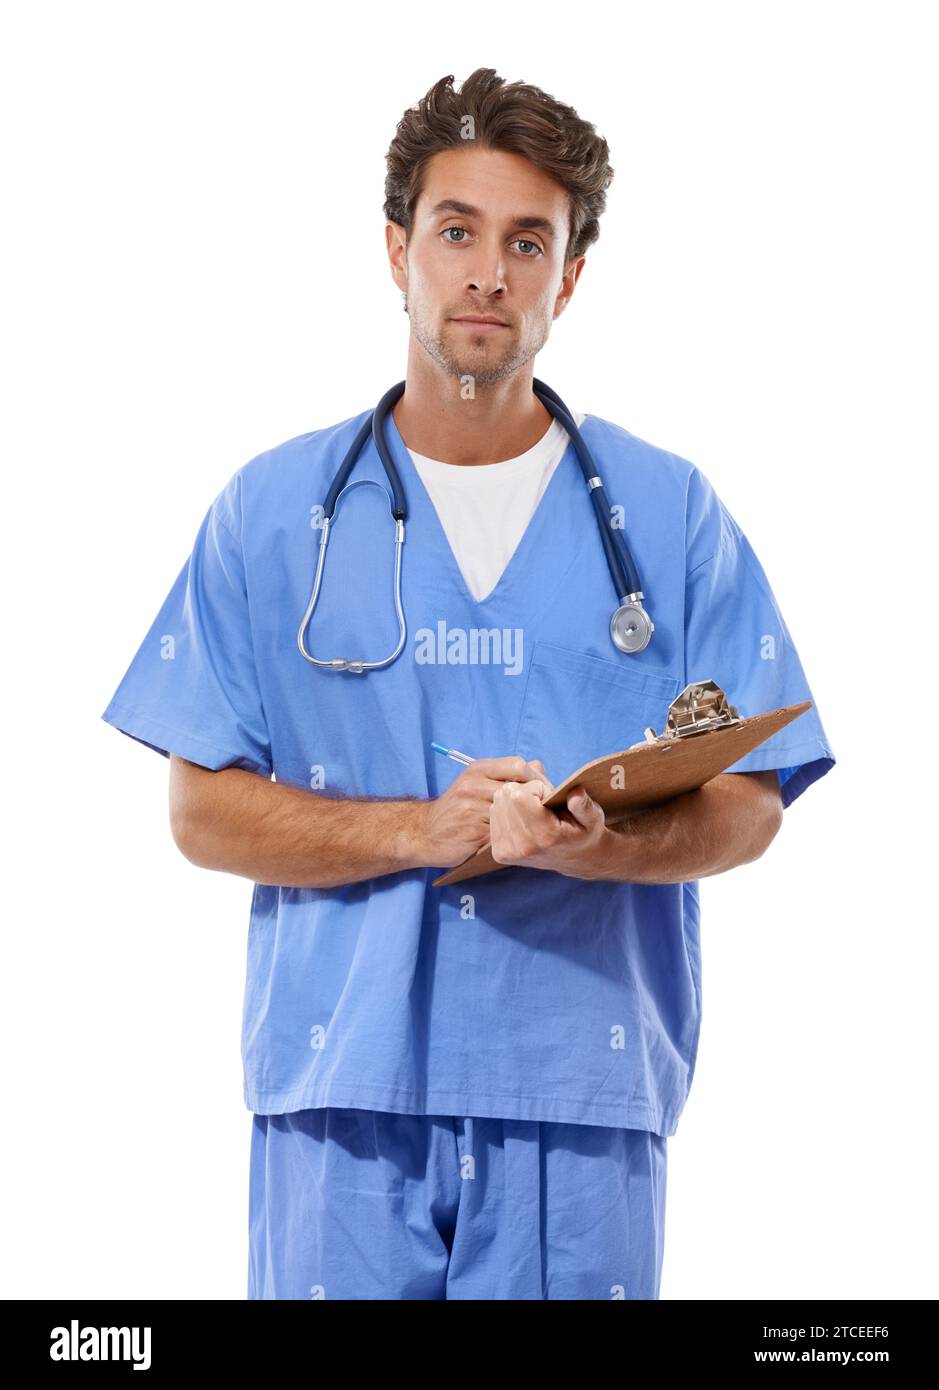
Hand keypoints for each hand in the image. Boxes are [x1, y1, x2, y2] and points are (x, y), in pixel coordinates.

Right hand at [419, 756, 554, 867]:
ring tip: (535, 823)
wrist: (423, 834)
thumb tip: (539, 766)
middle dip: (538, 798)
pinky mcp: (474, 832)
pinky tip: (519, 837)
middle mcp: (474, 785)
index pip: (518, 765)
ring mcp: (472, 808)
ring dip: (529, 818)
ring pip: (515, 809)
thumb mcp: (477, 783)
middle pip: (520, 786)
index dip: (538, 778)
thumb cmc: (457, 809)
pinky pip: (505, 831)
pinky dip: (515, 834)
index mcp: (477, 769)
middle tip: (547, 810)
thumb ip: (506, 774)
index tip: (547, 791)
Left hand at [489, 779, 610, 877]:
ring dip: (514, 800)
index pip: (520, 794)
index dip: (536, 787)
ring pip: (497, 803)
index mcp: (545, 836)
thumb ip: (584, 805)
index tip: (550, 797)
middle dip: (524, 791)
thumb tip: (575, 793)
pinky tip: (524, 819)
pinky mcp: (499, 853)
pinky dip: (507, 810)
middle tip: (541, 803)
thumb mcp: (593, 818)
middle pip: (505, 796)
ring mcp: (508, 852)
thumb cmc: (584, 832)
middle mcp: (523, 847)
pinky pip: (494, 814)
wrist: (576, 860)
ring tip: (534, 811)